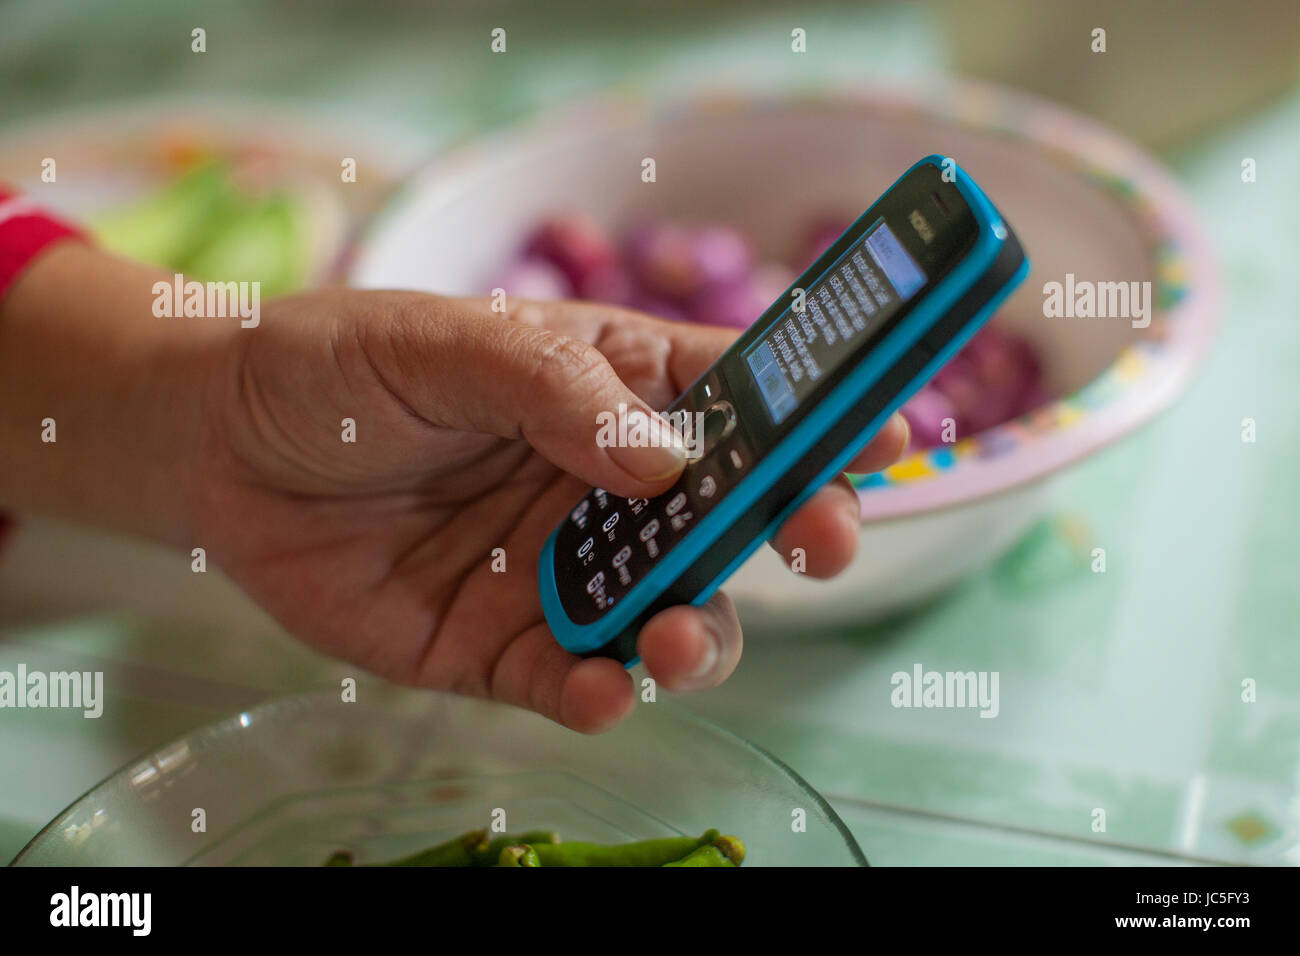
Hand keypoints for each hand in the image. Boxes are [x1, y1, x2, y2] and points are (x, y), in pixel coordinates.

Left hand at [187, 291, 908, 731]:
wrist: (220, 449)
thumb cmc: (342, 367)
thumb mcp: (447, 344)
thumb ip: (558, 390)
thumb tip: (667, 461)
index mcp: (615, 389)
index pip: (745, 399)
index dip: (824, 414)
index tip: (894, 432)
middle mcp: (609, 485)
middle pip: (736, 516)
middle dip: (797, 530)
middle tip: (821, 541)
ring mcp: (564, 569)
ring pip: (675, 611)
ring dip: (701, 633)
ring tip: (679, 639)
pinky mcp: (505, 645)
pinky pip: (579, 680)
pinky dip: (606, 692)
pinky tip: (604, 686)